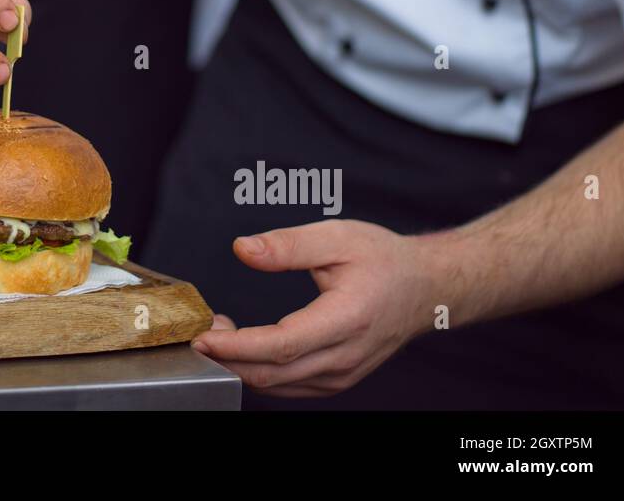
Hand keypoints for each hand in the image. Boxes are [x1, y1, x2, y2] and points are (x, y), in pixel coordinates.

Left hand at [190, 220, 437, 397]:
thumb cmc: (383, 259)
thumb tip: (242, 249)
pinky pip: (289, 386)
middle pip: (273, 374)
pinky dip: (258, 370)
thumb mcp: (337, 236)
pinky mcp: (336, 379)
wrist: (425, 287)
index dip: (237, 345)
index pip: (281, 346)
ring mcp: (342, 374)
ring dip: (239, 364)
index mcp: (346, 320)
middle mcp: (345, 356)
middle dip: (226, 357)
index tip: (203, 334)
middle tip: (198, 328)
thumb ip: (287, 244)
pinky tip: (241, 342)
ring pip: (278, 385)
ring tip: (217, 329)